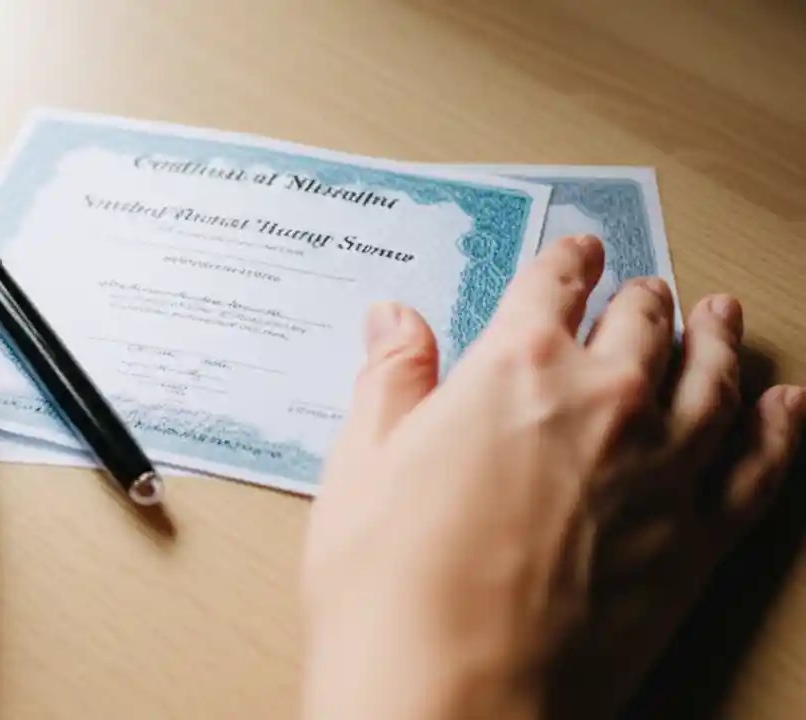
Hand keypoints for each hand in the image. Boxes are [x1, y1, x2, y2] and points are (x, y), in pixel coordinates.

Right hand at [302, 235, 803, 719]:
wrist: (454, 694)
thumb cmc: (391, 585)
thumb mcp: (362, 465)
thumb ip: (391, 381)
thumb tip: (394, 320)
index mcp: (515, 369)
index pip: (553, 286)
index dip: (567, 259)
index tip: (578, 250)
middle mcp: (603, 402)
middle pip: (641, 324)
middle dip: (643, 298)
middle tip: (646, 289)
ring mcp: (662, 471)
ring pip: (712, 379)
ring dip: (718, 339)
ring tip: (723, 316)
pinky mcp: (696, 543)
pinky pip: (757, 466)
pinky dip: (778, 429)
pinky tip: (787, 406)